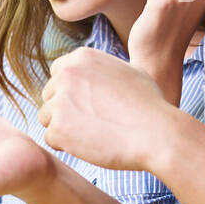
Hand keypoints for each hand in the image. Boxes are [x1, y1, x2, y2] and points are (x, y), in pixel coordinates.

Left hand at [37, 47, 180, 171]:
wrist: (157, 134)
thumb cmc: (151, 105)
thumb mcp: (130, 72)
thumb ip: (105, 69)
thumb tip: (96, 73)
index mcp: (82, 57)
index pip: (58, 73)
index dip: (72, 91)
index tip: (88, 104)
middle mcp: (67, 74)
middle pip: (50, 96)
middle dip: (66, 110)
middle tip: (93, 123)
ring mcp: (60, 101)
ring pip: (47, 117)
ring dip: (64, 128)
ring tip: (93, 134)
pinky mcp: (58, 128)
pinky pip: (51, 138)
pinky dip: (67, 146)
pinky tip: (91, 145)